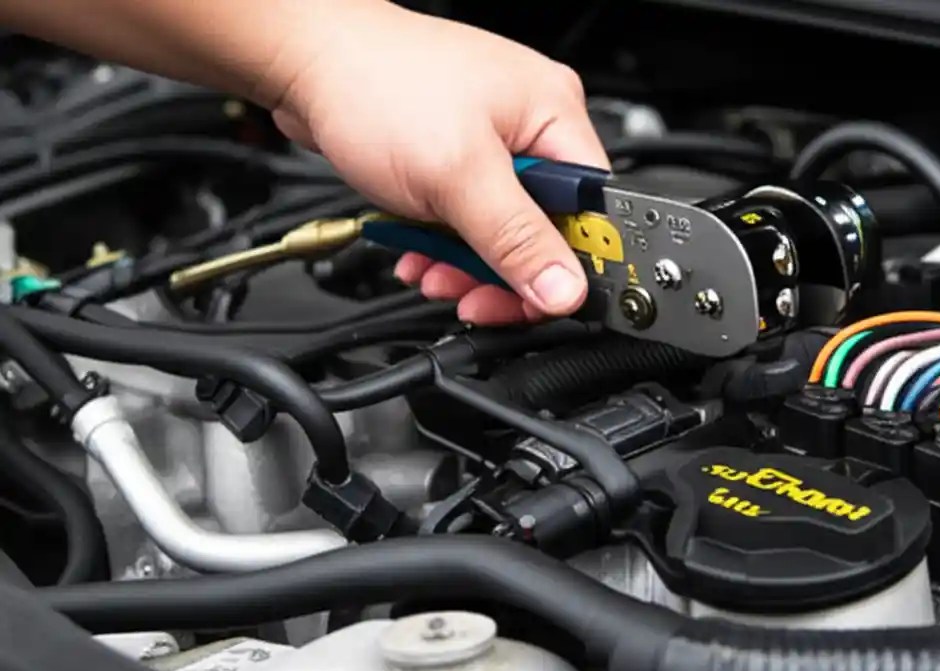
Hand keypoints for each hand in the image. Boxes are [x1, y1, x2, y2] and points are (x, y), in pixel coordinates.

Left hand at [268, 3, 607, 323]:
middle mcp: (531, 126)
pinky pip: (467, 219)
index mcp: (555, 114)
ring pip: (501, 231)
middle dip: (504, 270)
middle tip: (475, 292)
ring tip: (435, 271)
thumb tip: (565, 289)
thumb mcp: (458, 175)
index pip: (592, 210)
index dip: (571, 262)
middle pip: (546, 228)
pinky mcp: (455, 157)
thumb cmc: (376, 83)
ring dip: (466, 263)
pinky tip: (419, 251)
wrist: (305, 61)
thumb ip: (516, 239)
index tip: (541, 299)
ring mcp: (491, 142)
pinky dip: (443, 244)